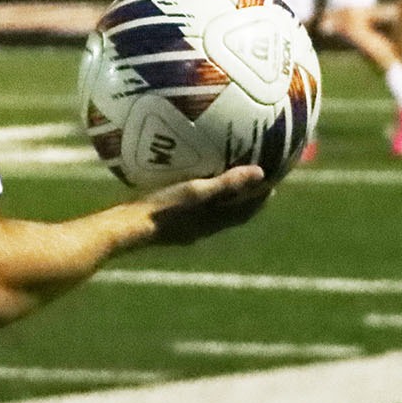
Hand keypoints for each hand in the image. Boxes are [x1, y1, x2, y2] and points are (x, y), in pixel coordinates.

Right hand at [144, 165, 270, 245]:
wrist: (129, 228)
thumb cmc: (163, 208)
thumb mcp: (196, 191)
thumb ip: (226, 183)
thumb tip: (260, 173)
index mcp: (213, 223)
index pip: (246, 211)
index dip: (260, 198)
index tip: (272, 182)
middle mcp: (203, 229)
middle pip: (232, 213)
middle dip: (245, 198)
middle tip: (252, 180)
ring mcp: (186, 229)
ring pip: (211, 213)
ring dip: (221, 199)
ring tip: (222, 180)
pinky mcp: (170, 226)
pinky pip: (192, 211)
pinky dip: (199, 200)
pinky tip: (186, 186)